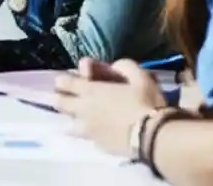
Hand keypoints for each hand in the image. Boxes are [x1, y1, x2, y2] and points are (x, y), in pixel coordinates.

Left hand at [54, 59, 168, 156]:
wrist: (154, 138)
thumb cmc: (145, 103)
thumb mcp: (140, 76)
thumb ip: (124, 66)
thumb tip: (115, 65)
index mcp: (90, 91)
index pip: (63, 82)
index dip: (64, 79)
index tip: (72, 79)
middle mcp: (82, 110)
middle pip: (58, 103)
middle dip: (61, 97)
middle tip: (70, 96)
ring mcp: (88, 130)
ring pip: (68, 123)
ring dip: (73, 117)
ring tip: (83, 116)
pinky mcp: (98, 145)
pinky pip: (85, 137)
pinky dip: (88, 132)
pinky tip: (98, 131)